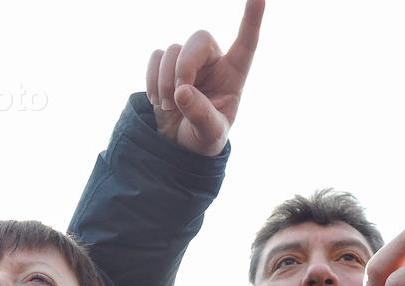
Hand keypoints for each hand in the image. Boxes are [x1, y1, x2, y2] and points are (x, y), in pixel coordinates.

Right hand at [145, 0, 263, 155]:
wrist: (180, 147)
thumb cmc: (204, 140)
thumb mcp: (210, 135)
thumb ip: (201, 115)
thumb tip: (182, 91)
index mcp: (233, 75)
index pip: (246, 42)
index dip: (252, 19)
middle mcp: (212, 62)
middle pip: (198, 39)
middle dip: (184, 66)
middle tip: (177, 96)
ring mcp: (188, 63)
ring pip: (172, 50)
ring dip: (164, 81)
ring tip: (168, 107)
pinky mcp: (165, 67)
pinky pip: (155, 57)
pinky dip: (151, 78)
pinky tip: (157, 100)